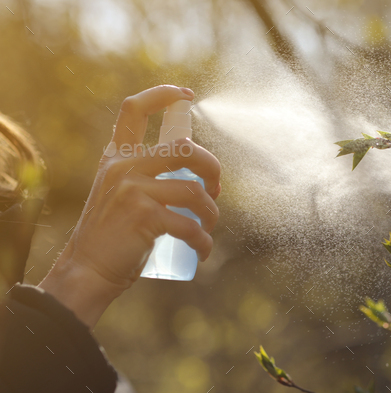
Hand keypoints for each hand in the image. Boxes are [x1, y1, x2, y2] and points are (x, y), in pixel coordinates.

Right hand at [39, 85, 220, 327]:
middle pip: (183, 147)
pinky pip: (189, 224)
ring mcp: (133, 189)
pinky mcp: (144, 216)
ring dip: (210, 211)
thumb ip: (143, 177)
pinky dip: (203, 240)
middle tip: (215, 189)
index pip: (134, 109)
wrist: (86, 271)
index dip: (163, 94)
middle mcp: (122, 167)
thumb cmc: (110, 236)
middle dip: (211, 166)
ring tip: (208, 225)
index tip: (187, 94)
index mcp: (115, 157)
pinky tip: (203, 250)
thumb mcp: (118, 194)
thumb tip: (195, 176)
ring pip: (193, 189)